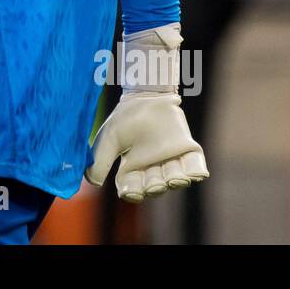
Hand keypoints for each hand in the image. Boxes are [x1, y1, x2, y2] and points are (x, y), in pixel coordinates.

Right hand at [86, 90, 208, 201]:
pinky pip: (195, 166)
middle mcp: (153, 170)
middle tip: (153, 184)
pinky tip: (194, 174)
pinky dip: (196, 172)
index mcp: (133, 170)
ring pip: (176, 179)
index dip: (133, 192)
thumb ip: (100, 160)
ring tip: (173, 179)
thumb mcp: (109, 138)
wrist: (145, 95)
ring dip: (175, 181)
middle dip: (154, 187)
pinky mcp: (187, 150)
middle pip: (155, 187)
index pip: (133, 189)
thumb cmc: (125, 118)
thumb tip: (93, 183)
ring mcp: (171, 161)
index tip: (131, 192)